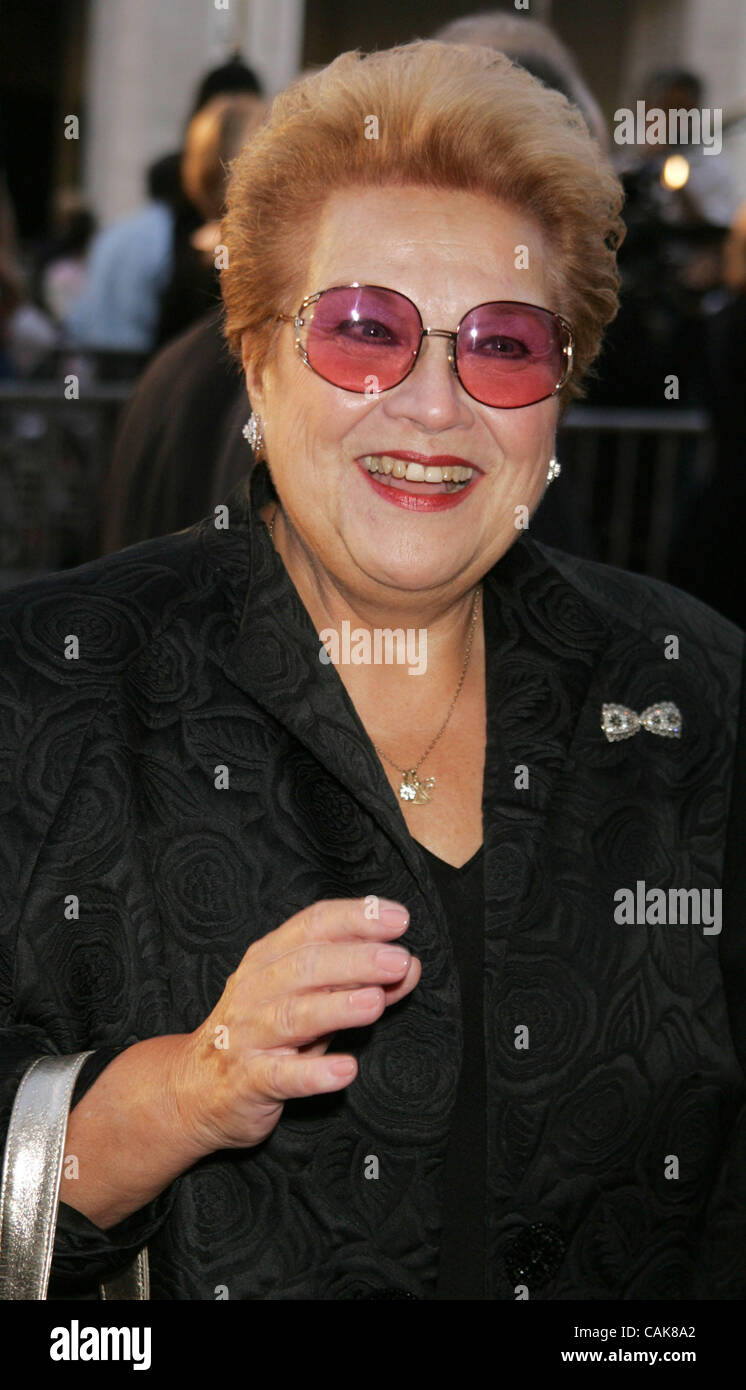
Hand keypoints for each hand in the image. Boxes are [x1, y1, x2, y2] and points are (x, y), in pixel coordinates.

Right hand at [169, 897, 418, 1154]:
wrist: (193, 1089)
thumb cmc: (264, 1034)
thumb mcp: (310, 1000)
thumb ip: (359, 982)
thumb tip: (409, 966)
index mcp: (270, 957)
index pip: (313, 925)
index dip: (355, 919)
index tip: (398, 918)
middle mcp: (256, 988)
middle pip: (306, 966)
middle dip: (355, 960)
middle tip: (397, 960)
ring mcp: (248, 1034)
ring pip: (293, 1015)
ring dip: (336, 1007)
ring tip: (375, 1003)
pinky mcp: (247, 1080)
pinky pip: (280, 1075)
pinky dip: (313, 1073)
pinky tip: (344, 1070)